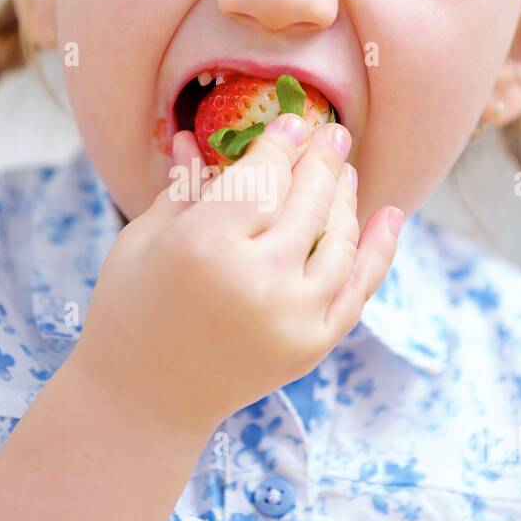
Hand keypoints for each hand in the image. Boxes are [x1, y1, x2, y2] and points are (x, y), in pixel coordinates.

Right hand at [70, 115, 403, 433]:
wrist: (144, 400)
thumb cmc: (130, 308)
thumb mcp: (143, 237)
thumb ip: (186, 186)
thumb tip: (201, 134)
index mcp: (204, 244)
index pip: (263, 174)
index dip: (283, 142)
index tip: (295, 121)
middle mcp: (257, 279)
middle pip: (308, 200)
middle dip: (323, 160)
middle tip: (333, 135)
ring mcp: (292, 317)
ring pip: (340, 239)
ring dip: (346, 198)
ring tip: (344, 172)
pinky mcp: (312, 346)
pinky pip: (359, 288)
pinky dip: (378, 250)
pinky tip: (389, 215)